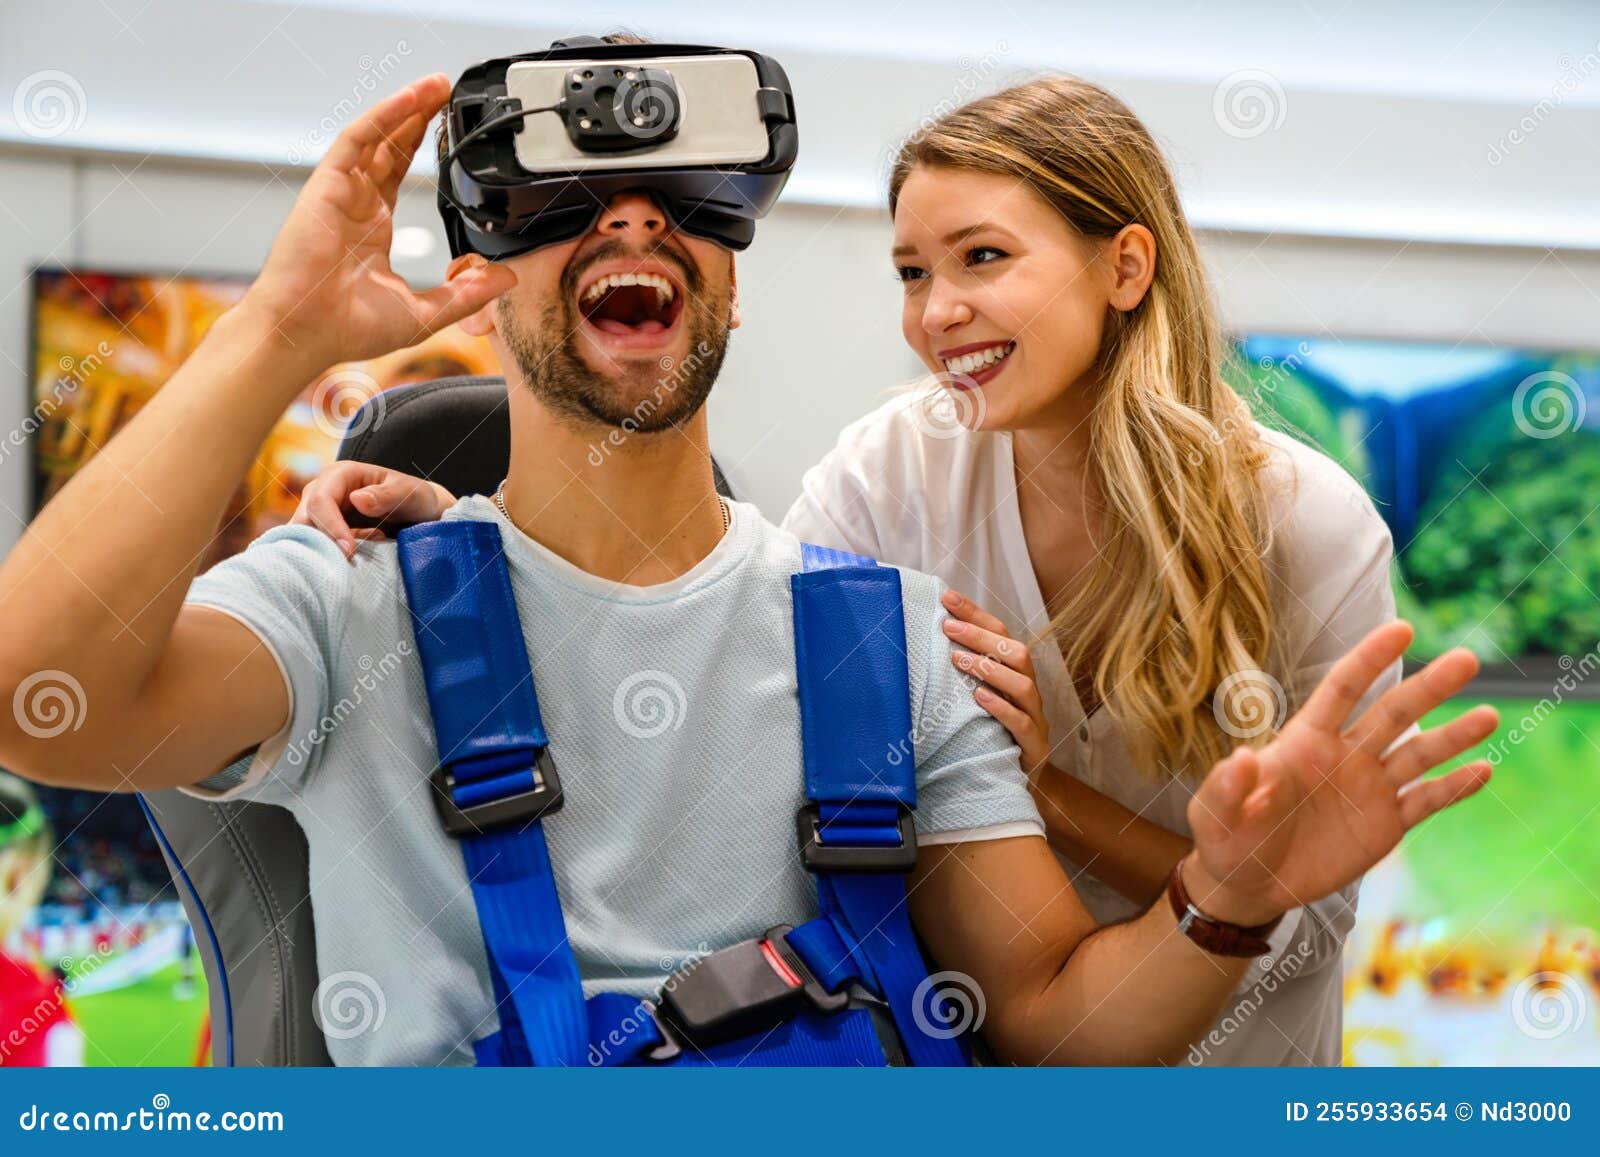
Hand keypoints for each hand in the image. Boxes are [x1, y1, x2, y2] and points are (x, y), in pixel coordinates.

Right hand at [238, 74, 516, 376]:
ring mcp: (341, 192)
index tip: (447, 126)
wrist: (308, 333)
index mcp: (374, 228)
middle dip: (417, 116)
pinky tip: (408, 101)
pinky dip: (383, 117)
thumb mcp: (426, 312)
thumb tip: (507, 277)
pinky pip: (356, 140)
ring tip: (436, 84)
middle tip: (447, 91)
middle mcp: (357, 204)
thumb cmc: (349, 328)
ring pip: (376, 136)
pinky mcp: (327, 186)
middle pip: (390, 145)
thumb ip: (467, 292)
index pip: (399, 172)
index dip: (421, 145)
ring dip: (405, 108)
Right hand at [291, 462, 457, 558]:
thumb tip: (357, 499)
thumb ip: (387, 495)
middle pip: (303, 520)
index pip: (320, 500)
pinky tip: (357, 558)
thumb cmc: (415, 498)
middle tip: (353, 559)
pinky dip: (329, 558)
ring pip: (303, 538)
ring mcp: (317, 513)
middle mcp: (321, 491)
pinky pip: (313, 549)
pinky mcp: (320, 533)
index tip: (350, 551)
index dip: (331, 527)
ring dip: (326, 552)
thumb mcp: (409, 493)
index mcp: (340, 474)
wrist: (419, 515)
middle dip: (323, 543)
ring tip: (363, 553)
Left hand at [940, 589, 1050, 779]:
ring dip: (990, 669)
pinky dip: (1001, 708)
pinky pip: (1023, 723)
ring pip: (1023, 685)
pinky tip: (980, 698)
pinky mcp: (1034, 746)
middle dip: (982, 637)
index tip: (948, 598)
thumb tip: (925, 644)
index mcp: (1014, 675)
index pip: (1001, 634)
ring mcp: (1035, 718)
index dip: (977, 615)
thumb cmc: (992, 735)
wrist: (1022, 783)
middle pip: (1016, 653)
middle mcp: (1028, 691)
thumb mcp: (974, 701)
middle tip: (948, 627)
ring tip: (959, 660)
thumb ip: (961, 674)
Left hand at [1183, 620, 1496, 925]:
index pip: (1342, 690)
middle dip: (1429, 687)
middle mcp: (1344, 756)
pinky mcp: (1385, 825)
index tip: (1402, 630)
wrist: (1248, 884)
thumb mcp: (1215, 814)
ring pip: (1419, 754)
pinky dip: (1454, 788)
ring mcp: (1369, 788)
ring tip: (1489, 716)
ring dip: (1453, 736)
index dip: (1370, 660)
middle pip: (1393, 713)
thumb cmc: (1224, 838)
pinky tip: (1484, 770)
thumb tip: (1239, 759)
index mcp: (1304, 741)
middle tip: (1467, 660)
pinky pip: (1426, 801)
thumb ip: (1228, 787)